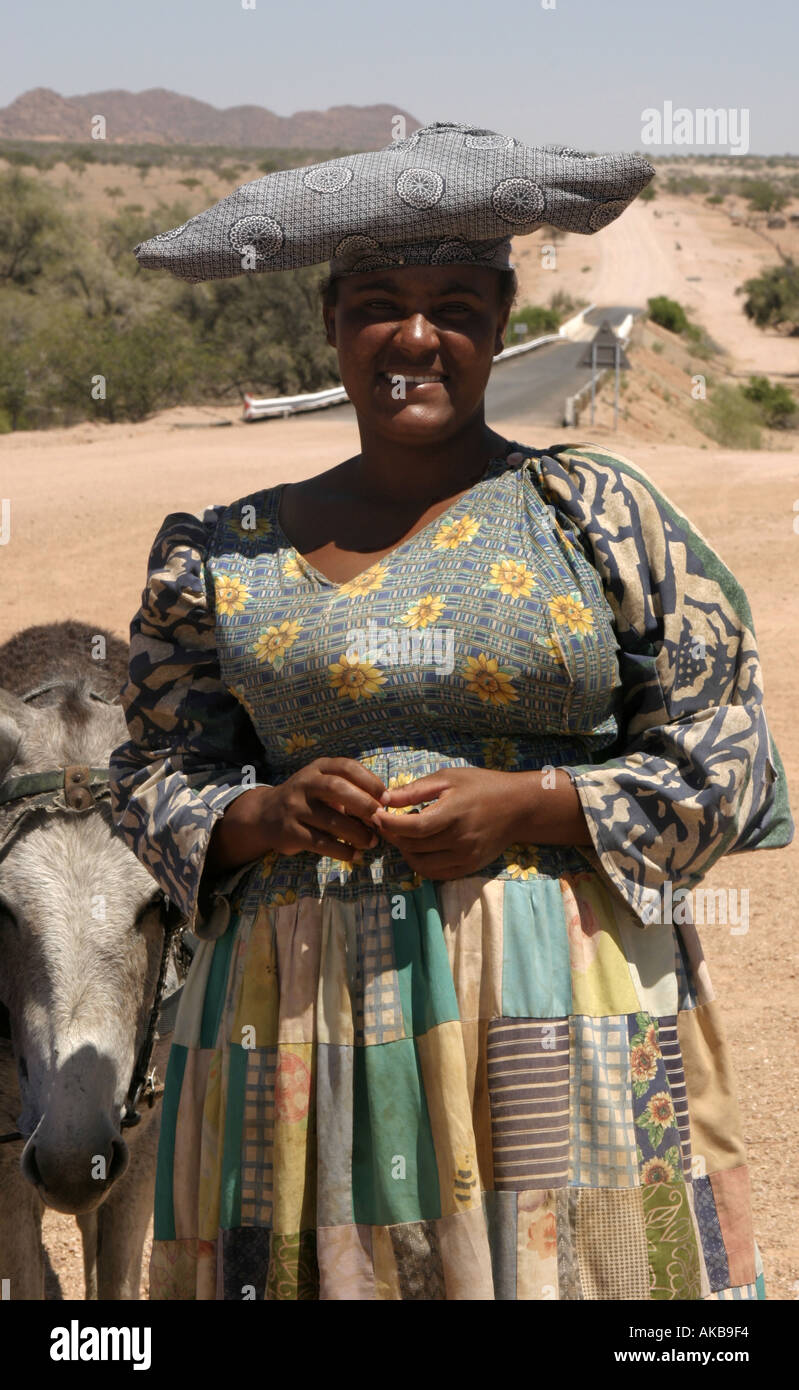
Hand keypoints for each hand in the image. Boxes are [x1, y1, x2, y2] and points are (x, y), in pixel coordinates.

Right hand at [207, 758, 386, 872]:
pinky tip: (354, 855)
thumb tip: (383, 806)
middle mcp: (304, 784)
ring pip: (331, 820)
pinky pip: (320, 843)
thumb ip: (348, 789)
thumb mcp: (322, 784)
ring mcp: (295, 808)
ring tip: (371, 842)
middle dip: (363, 803)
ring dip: (356, 833)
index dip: (370, 781)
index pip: (346, 767)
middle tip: (380, 819)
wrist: (264, 816)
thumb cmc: (306, 799)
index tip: (386, 798)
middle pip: (337, 788)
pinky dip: (341, 851)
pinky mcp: (290, 832)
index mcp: (318, 768)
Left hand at [371, 767, 528, 879]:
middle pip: (413, 846)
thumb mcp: (449, 777)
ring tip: (403, 834)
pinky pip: (435, 873)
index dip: (390, 824)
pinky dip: (420, 863)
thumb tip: (385, 798)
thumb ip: (415, 790)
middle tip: (386, 822)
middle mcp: (460, 839)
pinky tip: (418, 848)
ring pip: (420, 863)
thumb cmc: (482, 786)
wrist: (518, 807)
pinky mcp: (469, 867)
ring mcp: (465, 856)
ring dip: (404, 850)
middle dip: (393, 835)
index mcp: (454, 812)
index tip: (376, 815)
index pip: (413, 826)